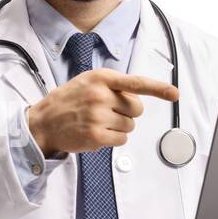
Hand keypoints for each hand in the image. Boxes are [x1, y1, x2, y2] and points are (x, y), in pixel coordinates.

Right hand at [25, 68, 179, 156]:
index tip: (174, 93)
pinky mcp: (96, 136)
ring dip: (119, 127)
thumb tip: (139, 94)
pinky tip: (97, 133)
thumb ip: (113, 85)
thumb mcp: (88, 81)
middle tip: (107, 112)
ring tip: (97, 122)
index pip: (136, 83)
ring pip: (130, 126)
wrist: (43, 122)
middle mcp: (100, 95)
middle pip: (136, 109)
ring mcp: (97, 116)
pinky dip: (114, 139)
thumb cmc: (68, 101)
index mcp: (101, 78)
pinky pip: (122, 140)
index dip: (158, 88)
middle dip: (127, 113)